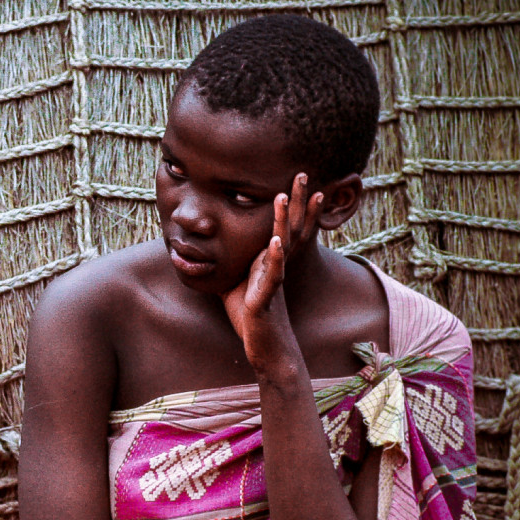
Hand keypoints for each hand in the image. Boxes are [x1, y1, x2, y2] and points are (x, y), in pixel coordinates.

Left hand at [223, 173, 322, 374]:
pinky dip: (274, 258)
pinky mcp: (266, 299)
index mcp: (273, 260)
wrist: (265, 347)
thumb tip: (215, 243)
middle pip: (293, 227)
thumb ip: (236, 260)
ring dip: (284, 220)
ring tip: (284, 196)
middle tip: (303, 173)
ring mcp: (274, 281)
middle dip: (297, 200)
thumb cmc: (251, 314)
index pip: (288, 225)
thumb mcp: (239, 279)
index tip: (299, 176)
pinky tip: (275, 241)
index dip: (295, 202)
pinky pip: (272, 276)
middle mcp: (278, 266)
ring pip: (283, 245)